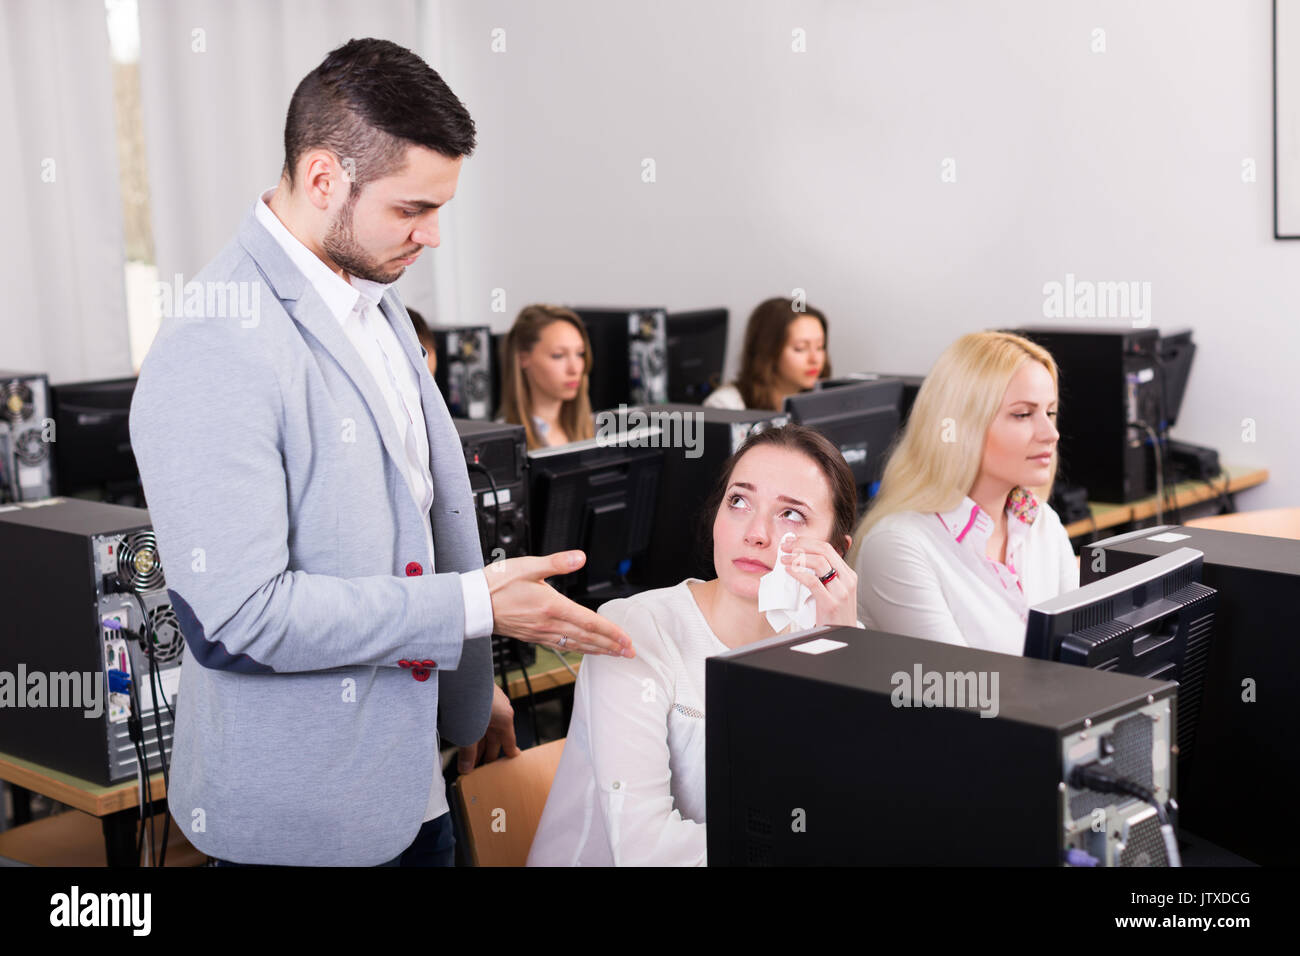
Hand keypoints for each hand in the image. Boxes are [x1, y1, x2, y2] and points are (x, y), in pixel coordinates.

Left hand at [457, 684, 521, 772]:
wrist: (461, 673)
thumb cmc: (470, 699)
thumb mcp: (469, 732)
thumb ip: (468, 753)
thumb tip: (465, 769)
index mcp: (505, 718)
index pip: (510, 742)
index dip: (509, 754)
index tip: (510, 761)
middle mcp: (502, 709)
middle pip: (496, 737)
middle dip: (487, 752)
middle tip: (480, 766)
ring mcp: (492, 701)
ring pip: (486, 727)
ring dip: (478, 741)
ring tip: (469, 754)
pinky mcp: (481, 695)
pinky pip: (480, 717)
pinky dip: (474, 728)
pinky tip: (464, 733)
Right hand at [484, 551, 634, 657]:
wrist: (473, 604)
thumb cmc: (498, 584)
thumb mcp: (529, 566)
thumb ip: (557, 562)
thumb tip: (580, 557)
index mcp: (552, 607)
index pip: (589, 623)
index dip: (611, 632)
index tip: (626, 640)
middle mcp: (549, 624)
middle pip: (587, 638)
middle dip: (611, 646)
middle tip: (629, 653)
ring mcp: (541, 633)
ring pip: (575, 645)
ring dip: (597, 650)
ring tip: (613, 654)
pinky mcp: (534, 636)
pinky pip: (561, 646)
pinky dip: (578, 649)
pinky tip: (584, 650)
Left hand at [781, 536, 857, 627]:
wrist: (842, 636)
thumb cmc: (833, 615)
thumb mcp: (833, 590)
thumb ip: (822, 576)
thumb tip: (800, 559)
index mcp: (848, 574)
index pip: (828, 548)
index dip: (807, 542)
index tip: (792, 542)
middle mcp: (847, 580)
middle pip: (824, 550)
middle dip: (801, 545)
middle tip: (785, 547)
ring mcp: (841, 591)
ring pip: (819, 562)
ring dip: (798, 557)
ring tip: (784, 559)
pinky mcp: (831, 603)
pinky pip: (813, 581)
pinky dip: (798, 573)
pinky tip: (789, 571)